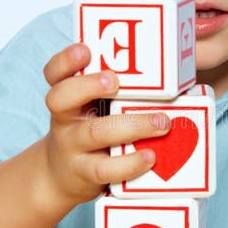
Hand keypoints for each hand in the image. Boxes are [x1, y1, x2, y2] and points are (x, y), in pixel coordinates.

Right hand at [41, 43, 169, 206]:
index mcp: (67, 97)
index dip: (66, 61)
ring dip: (131, 125)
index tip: (86, 50)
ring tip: (162, 121)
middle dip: (88, 86)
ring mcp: (72, 148)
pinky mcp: (85, 174)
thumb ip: (114, 92)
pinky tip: (150, 156)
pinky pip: (105, 169)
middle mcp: (64, 120)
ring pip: (93, 133)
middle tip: (115, 80)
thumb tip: (172, 75)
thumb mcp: (90, 109)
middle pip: (60, 99)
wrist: (59, 177)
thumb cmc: (88, 132)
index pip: (54, 74)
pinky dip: (130, 162)